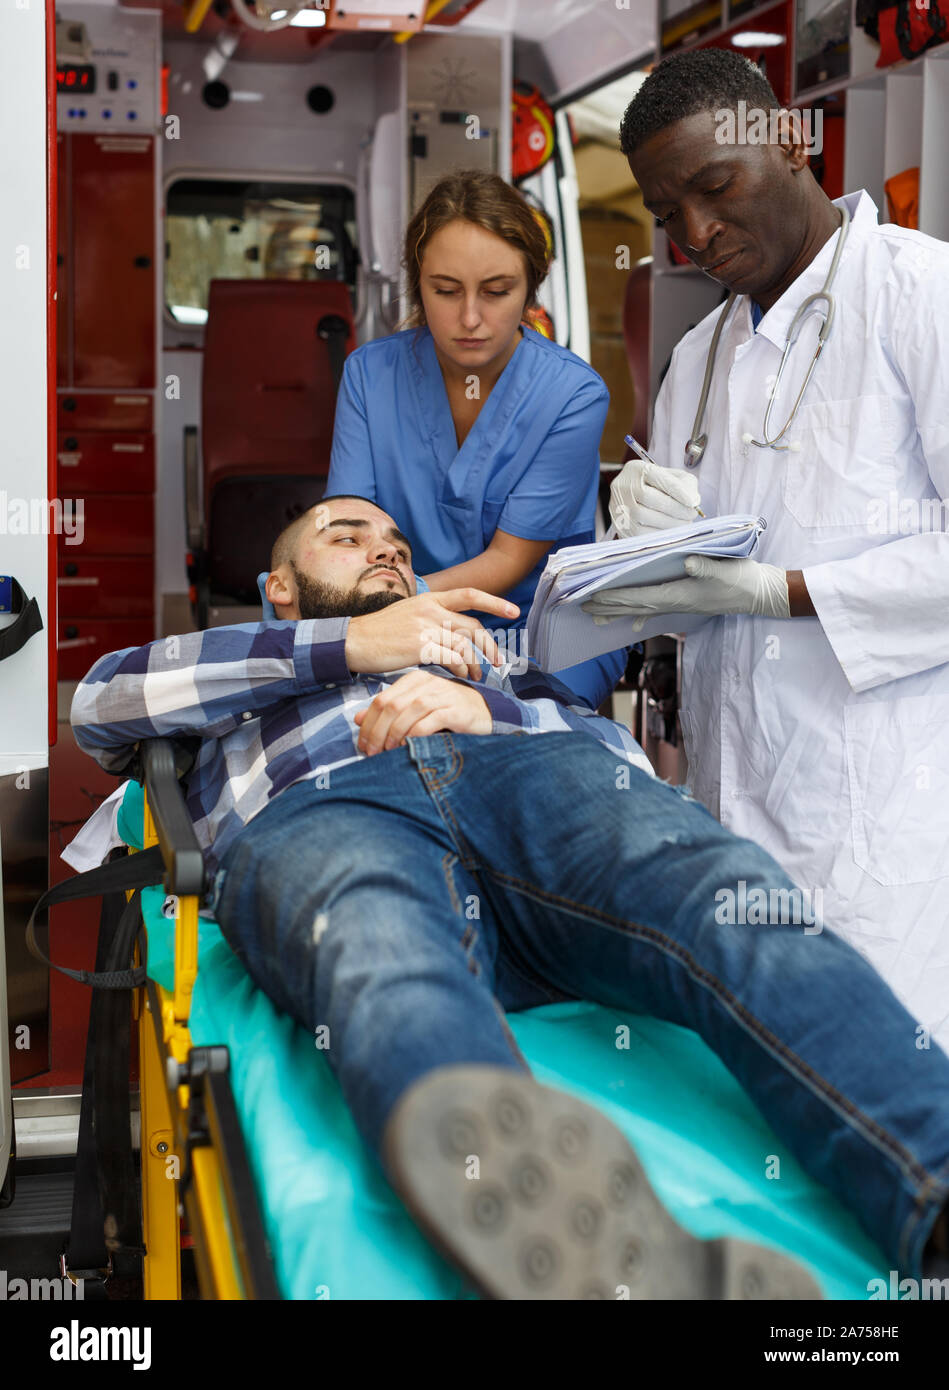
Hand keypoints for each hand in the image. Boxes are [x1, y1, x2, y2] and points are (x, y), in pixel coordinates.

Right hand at [344, 588, 518, 681]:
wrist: (353, 641)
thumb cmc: (378, 632)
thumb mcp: (407, 613)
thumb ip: (430, 617)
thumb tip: (450, 630)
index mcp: (429, 598)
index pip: (469, 594)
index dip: (495, 602)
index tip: (513, 611)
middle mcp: (430, 609)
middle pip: (473, 626)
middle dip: (490, 646)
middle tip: (497, 661)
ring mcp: (425, 627)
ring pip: (463, 646)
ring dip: (474, 663)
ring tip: (475, 675)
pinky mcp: (419, 647)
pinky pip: (451, 659)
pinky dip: (460, 669)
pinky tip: (459, 676)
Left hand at [353, 670, 491, 754]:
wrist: (485, 711)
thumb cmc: (447, 710)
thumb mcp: (415, 709)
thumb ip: (388, 712)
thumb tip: (357, 719)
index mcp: (414, 680)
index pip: (382, 700)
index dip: (368, 724)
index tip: (362, 744)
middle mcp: (427, 684)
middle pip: (391, 706)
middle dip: (377, 732)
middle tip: (371, 752)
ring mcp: (442, 695)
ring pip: (407, 713)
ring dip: (393, 735)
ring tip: (386, 752)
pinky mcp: (455, 710)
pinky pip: (428, 723)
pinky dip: (413, 736)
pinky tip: (407, 747)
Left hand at [581, 555, 789, 629]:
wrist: (758, 593)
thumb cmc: (740, 579)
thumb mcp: (723, 568)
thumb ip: (705, 565)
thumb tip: (689, 562)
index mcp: (677, 594)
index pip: (638, 596)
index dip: (614, 597)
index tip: (592, 597)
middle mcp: (673, 602)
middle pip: (633, 605)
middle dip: (607, 605)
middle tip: (581, 607)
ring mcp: (678, 604)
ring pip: (640, 608)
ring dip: (617, 611)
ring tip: (595, 615)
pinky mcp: (684, 601)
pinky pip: (655, 609)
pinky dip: (639, 613)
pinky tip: (631, 622)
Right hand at [610, 458, 701, 535]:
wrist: (630, 500)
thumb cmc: (655, 487)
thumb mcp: (671, 477)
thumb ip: (685, 484)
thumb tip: (693, 500)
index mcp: (637, 469)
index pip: (658, 478)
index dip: (677, 491)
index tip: (693, 502)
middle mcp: (623, 486)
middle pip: (650, 498)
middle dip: (676, 509)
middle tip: (691, 515)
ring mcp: (618, 507)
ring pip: (644, 517)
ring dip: (669, 523)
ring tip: (684, 523)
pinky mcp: (619, 526)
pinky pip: (640, 533)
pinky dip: (660, 534)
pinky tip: (671, 531)